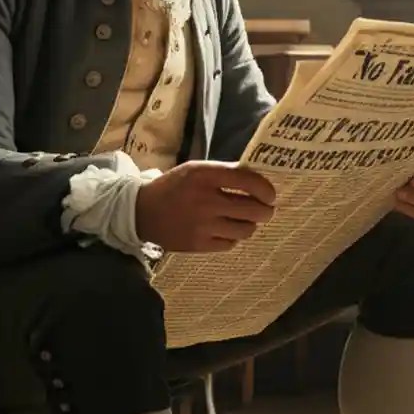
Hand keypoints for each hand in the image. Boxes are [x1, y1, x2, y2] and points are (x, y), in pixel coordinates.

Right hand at [136, 161, 276, 252]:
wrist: (142, 212)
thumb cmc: (175, 187)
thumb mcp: (196, 170)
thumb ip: (226, 173)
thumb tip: (260, 181)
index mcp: (205, 175)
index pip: (249, 181)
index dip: (267, 190)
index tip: (271, 195)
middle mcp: (205, 200)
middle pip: (253, 210)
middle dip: (266, 211)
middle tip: (266, 210)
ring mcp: (202, 224)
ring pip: (246, 229)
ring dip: (250, 225)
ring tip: (244, 220)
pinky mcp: (199, 244)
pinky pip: (231, 243)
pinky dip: (233, 237)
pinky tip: (225, 230)